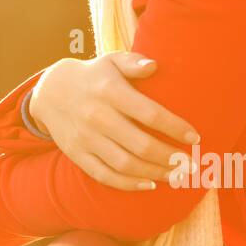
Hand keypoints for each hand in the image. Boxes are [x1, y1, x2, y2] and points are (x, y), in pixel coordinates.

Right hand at [29, 52, 199, 190]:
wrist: (51, 92)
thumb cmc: (93, 76)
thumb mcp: (111, 61)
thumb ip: (134, 62)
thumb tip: (155, 67)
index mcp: (110, 91)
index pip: (150, 114)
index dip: (175, 128)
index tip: (194, 137)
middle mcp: (97, 116)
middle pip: (141, 145)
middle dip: (171, 158)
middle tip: (191, 164)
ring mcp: (85, 138)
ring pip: (126, 164)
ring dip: (155, 173)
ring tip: (176, 175)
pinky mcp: (77, 154)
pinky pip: (105, 175)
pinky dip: (129, 184)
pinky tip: (150, 184)